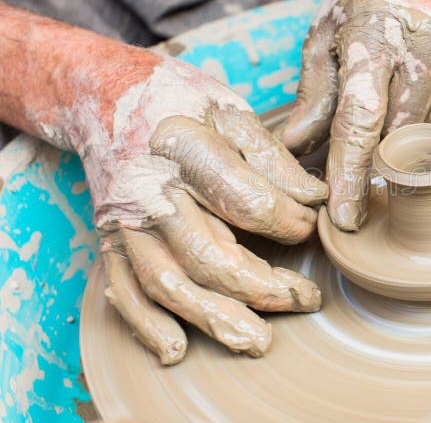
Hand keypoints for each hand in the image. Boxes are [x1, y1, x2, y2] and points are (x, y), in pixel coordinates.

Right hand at [77, 52, 326, 363]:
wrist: (102, 96)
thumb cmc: (177, 100)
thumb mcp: (230, 109)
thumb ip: (271, 157)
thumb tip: (314, 199)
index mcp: (185, 148)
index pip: (247, 200)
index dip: (290, 222)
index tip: (312, 225)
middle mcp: (150, 190)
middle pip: (208, 255)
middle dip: (263, 287)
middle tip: (307, 299)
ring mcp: (125, 222)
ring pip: (169, 284)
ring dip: (215, 318)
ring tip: (260, 341)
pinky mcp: (110, 241)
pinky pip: (125, 291)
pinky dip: (147, 326)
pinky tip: (177, 349)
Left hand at [278, 0, 430, 230]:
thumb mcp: (326, 31)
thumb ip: (315, 93)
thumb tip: (297, 148)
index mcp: (373, 31)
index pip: (361, 118)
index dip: (351, 173)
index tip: (346, 217)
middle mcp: (424, 37)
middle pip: (401, 133)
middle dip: (379, 158)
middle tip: (364, 158)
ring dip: (408, 132)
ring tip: (395, 94)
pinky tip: (426, 86)